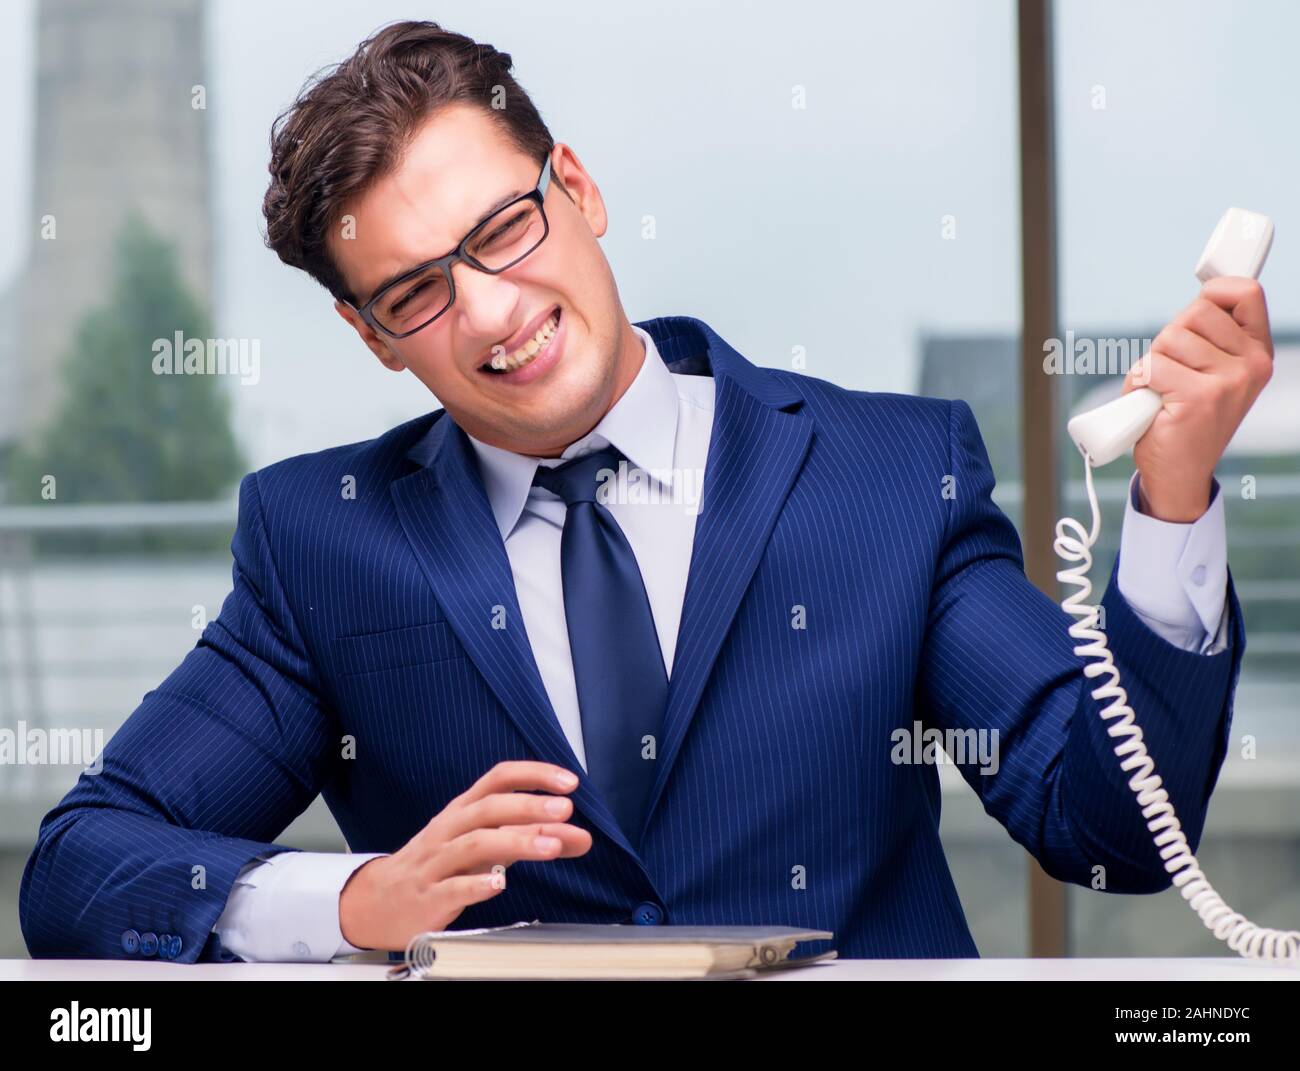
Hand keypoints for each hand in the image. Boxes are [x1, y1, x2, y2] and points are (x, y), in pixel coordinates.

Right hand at [338, 760, 590, 950]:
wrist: (377, 901)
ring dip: (516, 842)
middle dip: (529, 805)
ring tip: (551, 846)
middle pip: (489, 808)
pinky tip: (500, 884)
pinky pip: (453, 887)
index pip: (498, 778)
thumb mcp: (485, 845)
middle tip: (565, 810)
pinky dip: (477, 885)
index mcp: (464, 810)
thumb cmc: (440, 865)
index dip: (534, 775)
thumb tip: (579, 836)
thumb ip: (531, 837)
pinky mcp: (430, 897)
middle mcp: (450, 829)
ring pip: (475, 844)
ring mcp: (437, 863)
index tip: (568, 782)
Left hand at [1121, 276, 1273, 521]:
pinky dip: (1139, 385)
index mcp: (1256, 353)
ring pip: (1169, 339)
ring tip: (1161, 393)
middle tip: (1171, 373)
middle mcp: (1251, 365)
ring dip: (1151, 365)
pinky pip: (1152, 366)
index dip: (1214, 290)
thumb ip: (1207, 336)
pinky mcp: (1199, 398)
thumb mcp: (1208, 372)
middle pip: (1195, 311)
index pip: (1246, 292)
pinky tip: (1151, 406)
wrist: (1178, 475)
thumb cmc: (1184, 420)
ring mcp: (1228, 382)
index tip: (1199, 300)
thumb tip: (1205, 290)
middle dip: (1170, 338)